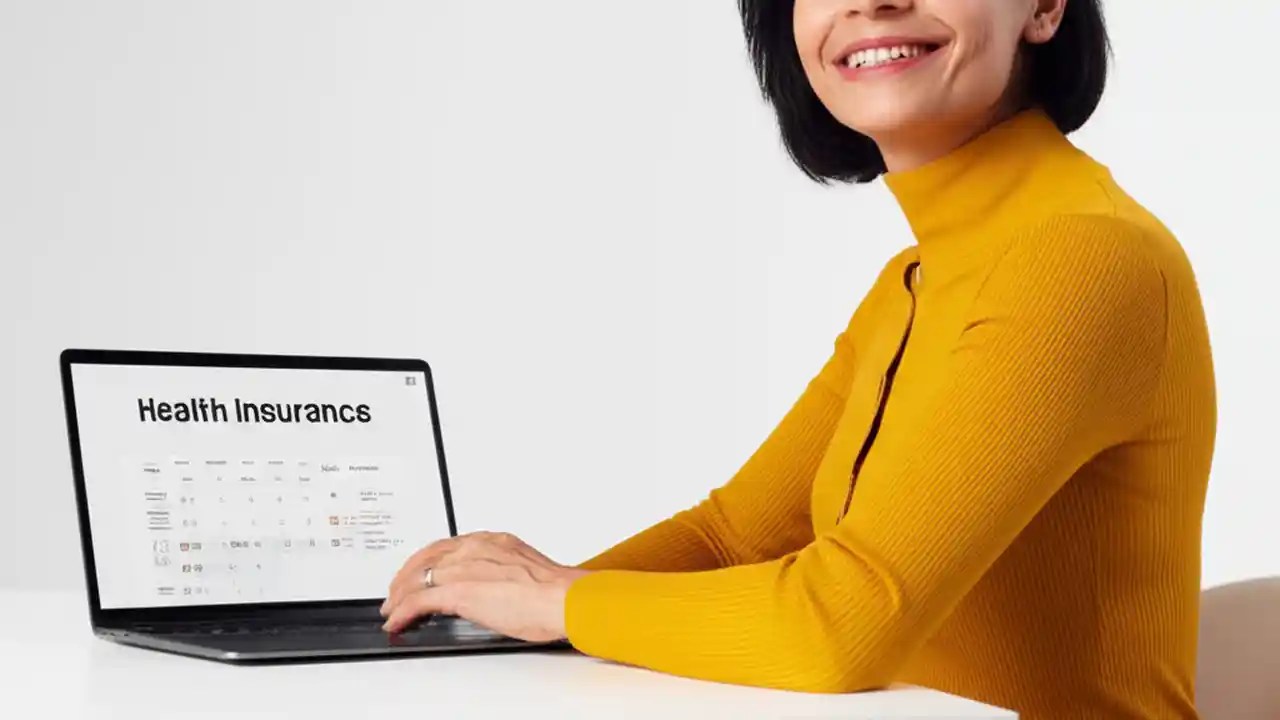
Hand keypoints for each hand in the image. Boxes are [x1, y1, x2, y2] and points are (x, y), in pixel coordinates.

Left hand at [379, 531, 591, 641]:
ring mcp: (463, 568)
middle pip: (425, 558)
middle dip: (406, 576)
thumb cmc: (554, 591)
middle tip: (397, 592)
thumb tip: (495, 587)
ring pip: (417, 577)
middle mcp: (473, 548)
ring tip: (392, 609)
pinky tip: (397, 621)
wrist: (562, 598)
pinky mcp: (457, 591)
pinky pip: (417, 600)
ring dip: (399, 594)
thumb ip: (502, 571)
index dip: (426, 561)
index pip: (446, 546)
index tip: (421, 572)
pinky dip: (402, 611)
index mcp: (491, 541)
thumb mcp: (523, 569)